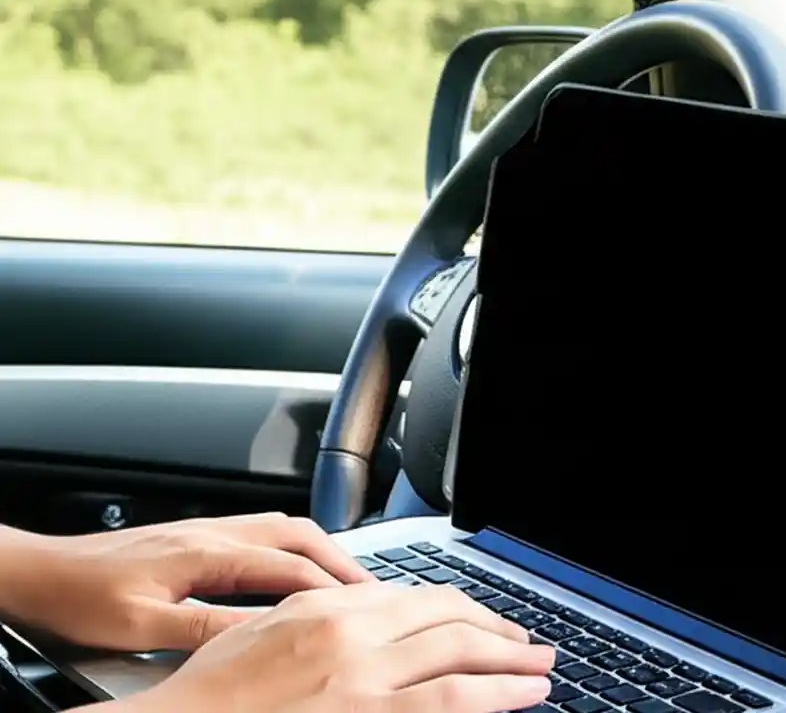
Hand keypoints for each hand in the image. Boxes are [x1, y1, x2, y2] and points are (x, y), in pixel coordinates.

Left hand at [0, 513, 372, 651]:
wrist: (38, 573)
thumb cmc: (79, 599)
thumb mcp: (142, 628)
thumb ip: (206, 628)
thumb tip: (264, 634)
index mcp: (205, 553)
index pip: (289, 565)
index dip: (334, 585)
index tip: (366, 604)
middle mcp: (210, 533)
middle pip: (296, 533)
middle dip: (340, 557)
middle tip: (371, 585)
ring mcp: (201, 531)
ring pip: (280, 527)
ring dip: (318, 548)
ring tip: (343, 575)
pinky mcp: (190, 538)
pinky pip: (259, 532)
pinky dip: (291, 546)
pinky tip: (291, 567)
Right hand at [96, 583, 554, 712]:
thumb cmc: (206, 696)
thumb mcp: (264, 632)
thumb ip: (324, 618)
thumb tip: (374, 614)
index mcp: (327, 608)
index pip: (418, 597)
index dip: (463, 609)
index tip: (484, 621)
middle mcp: (352, 637)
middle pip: (450, 621)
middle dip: (499, 632)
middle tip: (529, 645)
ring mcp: (361, 683)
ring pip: (460, 659)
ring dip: (510, 664)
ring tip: (539, 670)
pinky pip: (446, 705)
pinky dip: (490, 699)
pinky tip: (515, 700)